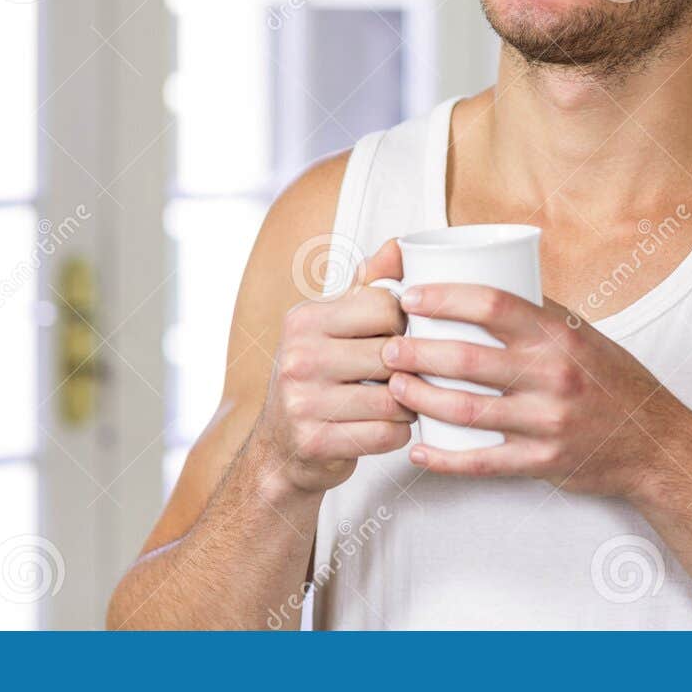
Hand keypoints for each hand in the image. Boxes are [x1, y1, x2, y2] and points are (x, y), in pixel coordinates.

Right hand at [250, 240, 416, 496]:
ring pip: (395, 398)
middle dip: (410, 367)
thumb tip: (400, 245)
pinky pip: (387, 435)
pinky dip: (398, 433)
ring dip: (409, 404)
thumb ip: (368, 286)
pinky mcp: (316, 442)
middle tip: (408, 374)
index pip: (384, 306)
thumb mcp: (333, 326)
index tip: (401, 337)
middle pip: (393, 354)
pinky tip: (388, 427)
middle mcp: (299, 357)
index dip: (405, 323)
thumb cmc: (318, 378)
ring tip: (401, 401)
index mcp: (305, 320)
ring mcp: (303, 403)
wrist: (280, 447)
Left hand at [381, 284, 684, 497]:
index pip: (493, 303)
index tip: (411, 296)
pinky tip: (418, 450)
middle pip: (467, 359)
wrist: (653, 442)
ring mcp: (546, 422)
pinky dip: (444, 458)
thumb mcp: (583, 335)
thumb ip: (536, 312)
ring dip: (420, 399)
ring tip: (395, 387)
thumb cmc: (612, 380)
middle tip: (388, 347)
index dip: (445, 297)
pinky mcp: (542, 462)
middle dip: (416, 352)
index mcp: (559, 335)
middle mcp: (553, 376)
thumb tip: (481, 280)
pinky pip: (482, 462)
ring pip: (465, 411)